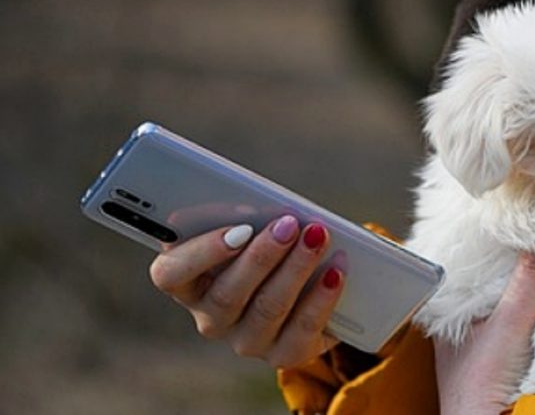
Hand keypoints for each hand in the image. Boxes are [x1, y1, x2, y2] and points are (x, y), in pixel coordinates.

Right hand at [148, 215, 343, 367]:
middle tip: (289, 224)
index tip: (239, 228)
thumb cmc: (273, 244)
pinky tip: (336, 272)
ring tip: (318, 237)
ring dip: (296, 268)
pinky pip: (302, 329)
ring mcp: (247, 340)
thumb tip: (267, 208)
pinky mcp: (284, 353)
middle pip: (227, 293)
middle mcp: (212, 319)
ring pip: (268, 308)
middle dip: (262, 255)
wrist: (313, 285)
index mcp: (189, 283)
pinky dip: (322, 297)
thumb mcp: (254, 228)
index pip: (171, 275)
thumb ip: (249, 218)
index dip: (201, 252)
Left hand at [434, 226, 534, 413]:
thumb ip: (532, 276)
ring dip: (530, 274)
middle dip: (518, 250)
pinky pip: (522, 313)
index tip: (520, 209)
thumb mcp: (510, 321)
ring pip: (508, 292)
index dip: (494, 233)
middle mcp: (462, 318)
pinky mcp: (504, 352)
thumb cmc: (479, 386)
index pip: (471, 256)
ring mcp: (482, 337)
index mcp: (449, 306)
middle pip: (493, 272)